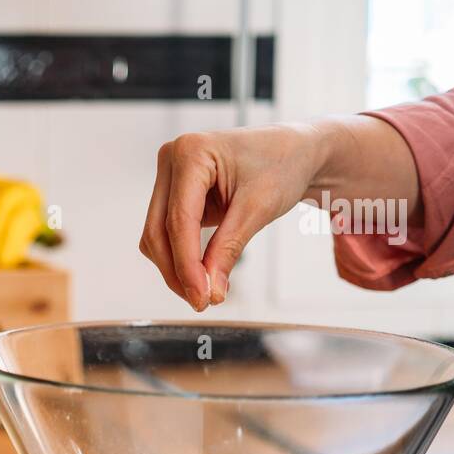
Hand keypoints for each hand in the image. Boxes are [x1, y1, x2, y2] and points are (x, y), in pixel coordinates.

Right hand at [140, 123, 324, 310]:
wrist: (297, 151)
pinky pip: (166, 233)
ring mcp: (170, 177)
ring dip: (175, 267)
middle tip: (201, 301)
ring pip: (156, 235)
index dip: (187, 265)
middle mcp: (172, 160)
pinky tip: (200, 273)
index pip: (179, 220)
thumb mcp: (258, 208)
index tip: (201, 298)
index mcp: (190, 152)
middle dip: (177, 271)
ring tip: (204, 290)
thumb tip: (209, 291)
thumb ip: (228, 249)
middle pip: (157, 230)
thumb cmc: (283, 165)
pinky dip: (181, 257)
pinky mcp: (176, 194)